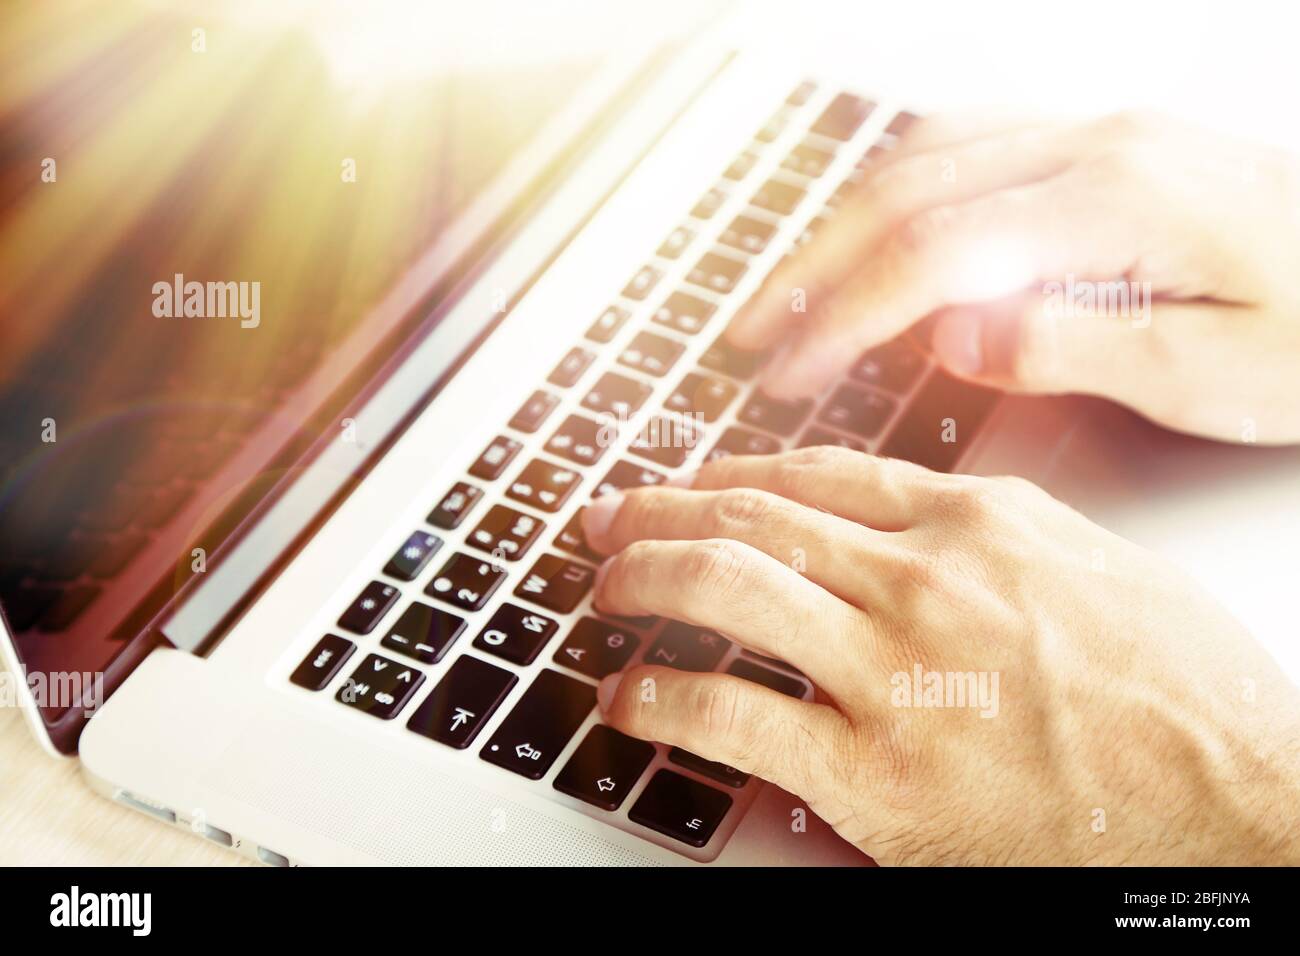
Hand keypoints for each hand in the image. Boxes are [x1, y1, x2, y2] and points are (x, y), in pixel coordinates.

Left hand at [581, 447, 1299, 864]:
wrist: (1244, 807)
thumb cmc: (1187, 698)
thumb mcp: (1095, 570)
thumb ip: (994, 539)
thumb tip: (922, 524)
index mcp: (977, 524)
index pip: (816, 476)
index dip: (729, 475)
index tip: (689, 483)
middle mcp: (924, 582)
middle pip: (752, 518)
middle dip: (659, 512)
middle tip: (609, 520)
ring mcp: (894, 673)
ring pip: (727, 592)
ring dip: (645, 583)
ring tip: (604, 589)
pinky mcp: (877, 773)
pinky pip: (735, 718)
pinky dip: (664, 702)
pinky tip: (630, 700)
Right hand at [729, 112, 1299, 443]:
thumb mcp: (1217, 371)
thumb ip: (1073, 345)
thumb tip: (948, 333)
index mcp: (1118, 199)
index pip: (931, 254)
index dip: (842, 317)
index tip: (788, 373)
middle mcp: (1096, 144)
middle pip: (905, 190)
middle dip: (812, 269)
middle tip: (750, 334)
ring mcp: (1099, 132)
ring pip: (926, 156)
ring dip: (842, 223)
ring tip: (791, 290)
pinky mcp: (1105, 143)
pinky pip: (971, 143)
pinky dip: (899, 189)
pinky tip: (875, 229)